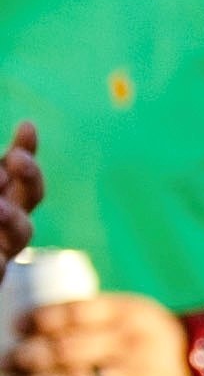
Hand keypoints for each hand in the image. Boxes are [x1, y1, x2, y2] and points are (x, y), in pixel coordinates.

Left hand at [0, 121, 36, 268]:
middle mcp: (5, 219)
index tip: (28, 126)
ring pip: (20, 232)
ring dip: (11, 218)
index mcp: (1, 194)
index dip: (27, 148)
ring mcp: (2, 249)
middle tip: (18, 161)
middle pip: (30, 195)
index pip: (18, 169)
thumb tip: (3, 174)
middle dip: (30, 176)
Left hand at [16, 286, 192, 375]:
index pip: (74, 312)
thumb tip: (25, 331)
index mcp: (128, 314)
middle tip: (4, 365)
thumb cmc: (152, 341)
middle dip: (28, 358)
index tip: (15, 329)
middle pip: (68, 350)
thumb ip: (91, 318)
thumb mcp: (131, 316)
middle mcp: (136, 344)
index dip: (39, 320)